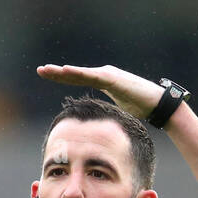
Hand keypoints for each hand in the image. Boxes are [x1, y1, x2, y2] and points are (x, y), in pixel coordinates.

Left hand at [36, 64, 166, 119]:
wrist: (157, 104)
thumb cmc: (139, 108)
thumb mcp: (115, 109)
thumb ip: (104, 111)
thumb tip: (96, 126)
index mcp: (103, 80)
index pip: (78, 78)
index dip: (62, 77)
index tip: (46, 75)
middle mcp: (103, 74)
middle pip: (76, 74)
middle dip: (57, 72)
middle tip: (40, 70)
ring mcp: (108, 75)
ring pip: (81, 73)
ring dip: (63, 72)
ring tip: (48, 70)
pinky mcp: (113, 79)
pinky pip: (92, 76)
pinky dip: (78, 73)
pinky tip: (65, 71)